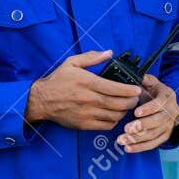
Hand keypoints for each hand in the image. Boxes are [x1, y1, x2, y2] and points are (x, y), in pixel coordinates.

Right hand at [24, 50, 141, 129]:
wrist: (42, 100)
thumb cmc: (58, 80)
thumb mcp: (72, 63)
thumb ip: (91, 57)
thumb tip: (109, 53)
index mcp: (87, 82)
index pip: (115, 88)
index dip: (129, 90)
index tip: (137, 89)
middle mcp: (88, 99)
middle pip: (118, 103)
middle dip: (131, 102)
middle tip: (136, 98)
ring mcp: (86, 113)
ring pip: (114, 116)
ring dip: (124, 112)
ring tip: (127, 106)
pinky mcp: (83, 124)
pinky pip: (105, 125)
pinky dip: (114, 122)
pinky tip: (115, 115)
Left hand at [117, 74, 178, 153]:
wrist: (170, 107)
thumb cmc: (156, 94)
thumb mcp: (153, 84)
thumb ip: (146, 80)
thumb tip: (138, 76)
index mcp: (167, 98)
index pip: (159, 104)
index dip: (148, 109)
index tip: (136, 112)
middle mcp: (170, 113)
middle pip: (157, 122)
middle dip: (141, 126)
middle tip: (126, 129)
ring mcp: (168, 127)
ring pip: (153, 135)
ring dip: (137, 139)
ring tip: (122, 140)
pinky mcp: (164, 137)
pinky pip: (152, 144)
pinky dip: (140, 147)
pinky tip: (128, 148)